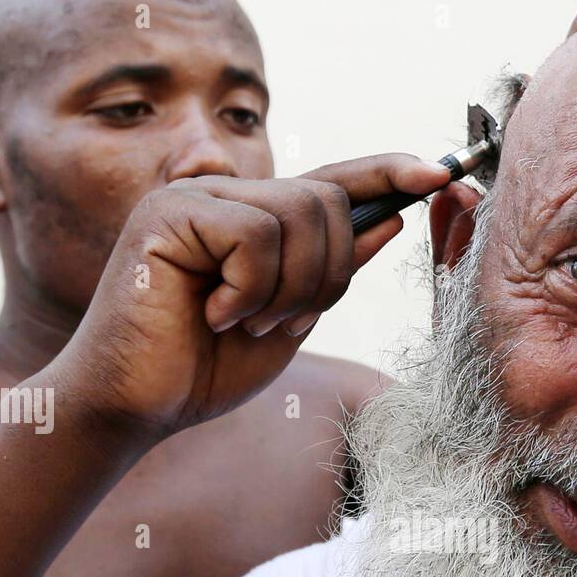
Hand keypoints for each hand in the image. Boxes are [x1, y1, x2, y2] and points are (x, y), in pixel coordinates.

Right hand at [54, 155, 449, 438]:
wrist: (136, 406)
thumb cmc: (205, 368)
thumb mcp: (291, 318)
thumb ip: (334, 270)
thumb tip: (392, 218)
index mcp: (255, 215)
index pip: (334, 180)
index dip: (387, 172)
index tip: (440, 171)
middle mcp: (225, 191)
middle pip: (329, 202)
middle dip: (326, 275)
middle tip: (277, 323)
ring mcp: (194, 195)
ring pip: (299, 215)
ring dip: (288, 289)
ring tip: (243, 321)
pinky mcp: (170, 211)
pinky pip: (256, 235)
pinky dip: (251, 289)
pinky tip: (214, 314)